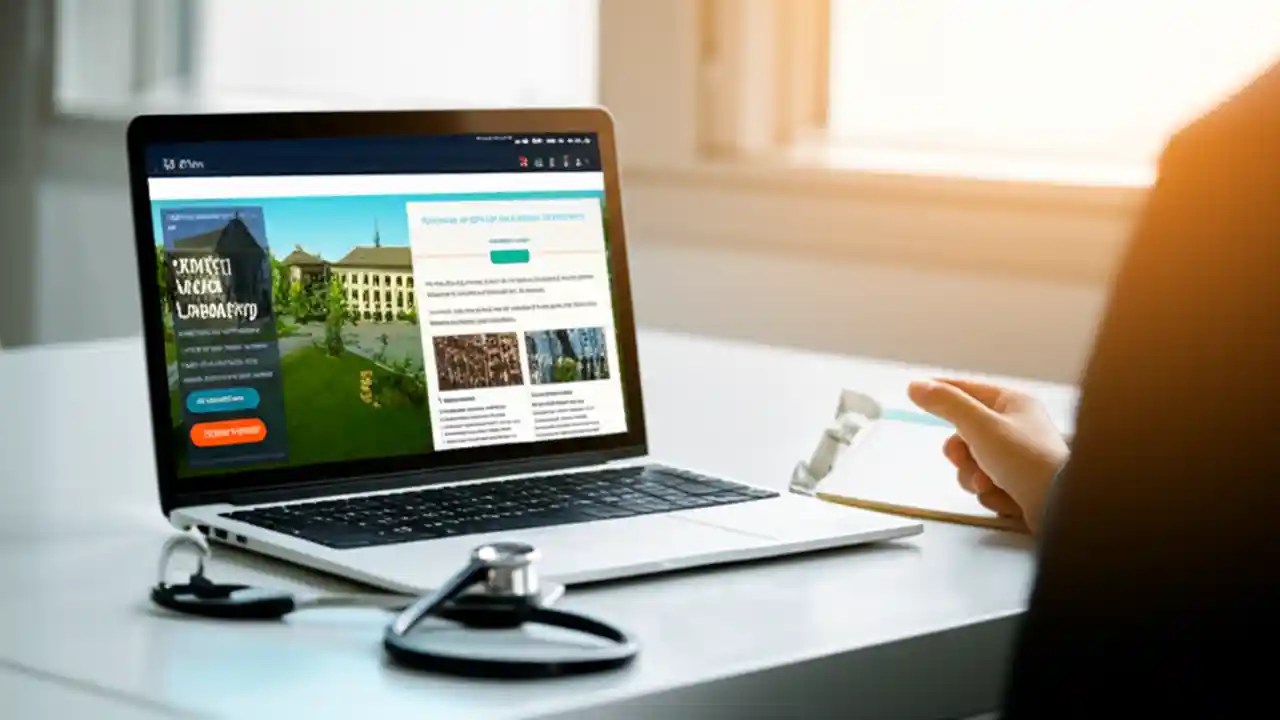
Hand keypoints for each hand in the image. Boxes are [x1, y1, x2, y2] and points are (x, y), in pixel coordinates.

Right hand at [907, 378, 1067, 533]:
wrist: (1060, 504)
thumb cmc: (1024, 458)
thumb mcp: (980, 425)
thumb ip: (946, 404)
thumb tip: (916, 386)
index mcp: (1013, 404)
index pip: (969, 390)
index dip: (942, 392)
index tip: (917, 394)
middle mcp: (1016, 428)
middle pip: (966, 434)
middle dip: (961, 453)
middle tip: (964, 458)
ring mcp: (1019, 458)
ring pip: (973, 463)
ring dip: (973, 476)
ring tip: (988, 484)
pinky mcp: (1019, 485)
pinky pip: (987, 485)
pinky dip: (990, 493)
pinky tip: (1004, 497)